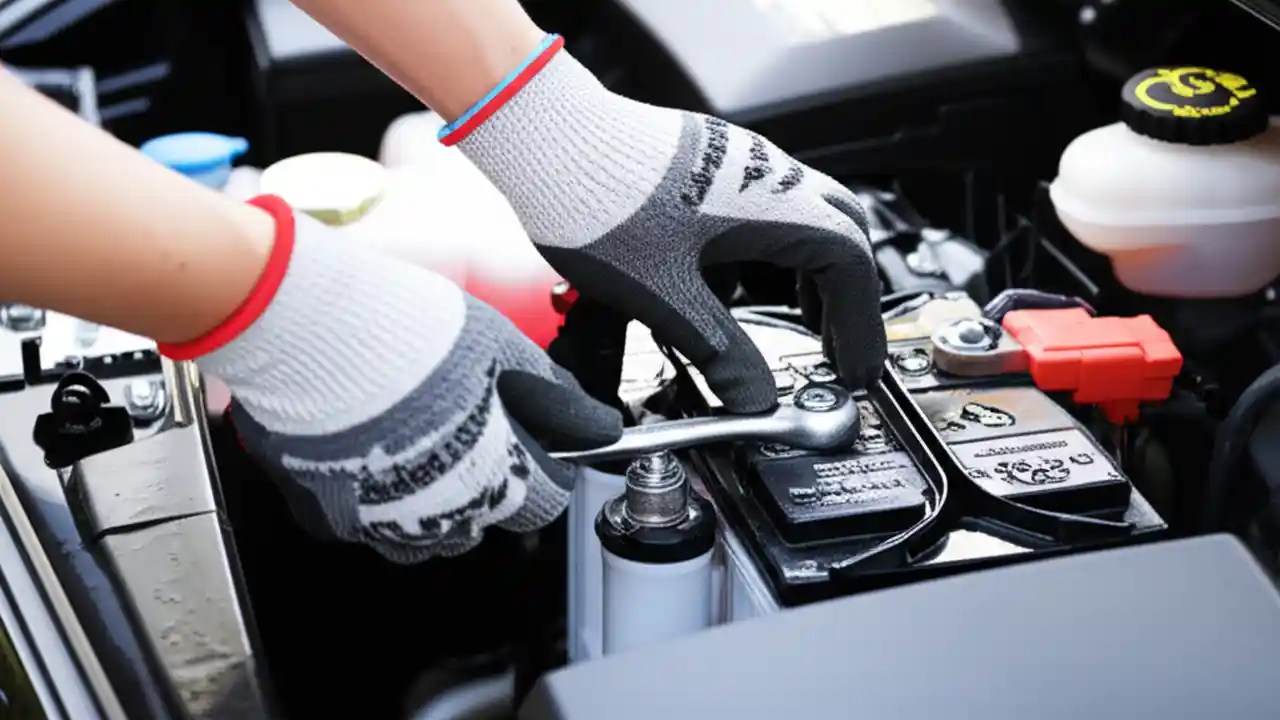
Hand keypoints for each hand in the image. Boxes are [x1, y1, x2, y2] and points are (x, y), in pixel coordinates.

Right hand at [165, 196, 621, 561]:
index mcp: (489, 474)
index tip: (528, 448)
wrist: (304, 322)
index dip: (540, 472)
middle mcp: (437, 512)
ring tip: (413, 443)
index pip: (540, 505)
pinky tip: (363, 452)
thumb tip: (596, 422)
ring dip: (426, 502)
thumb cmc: (405, 330)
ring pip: (418, 538)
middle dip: (479, 485)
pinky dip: (365, 498)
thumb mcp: (497, 345)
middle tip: (460, 429)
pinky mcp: (322, 511)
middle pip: (478, 524)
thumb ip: (549, 394)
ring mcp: (375, 519)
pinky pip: (358, 524)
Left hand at [451, 41, 884, 412]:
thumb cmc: (601, 203)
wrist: (543, 138)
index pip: (849, 266)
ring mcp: (738, 163)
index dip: (858, 325)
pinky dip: (765, 251)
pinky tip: (728, 284)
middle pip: (839, 235)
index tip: (853, 370)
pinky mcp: (707, 162)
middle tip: (831, 346)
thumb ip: (719, 351)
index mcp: (775, 206)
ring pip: (801, 217)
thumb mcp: (666, 297)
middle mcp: (767, 175)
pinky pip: (760, 207)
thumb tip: (753, 398)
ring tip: (791, 320)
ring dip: (805, 271)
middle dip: (842, 297)